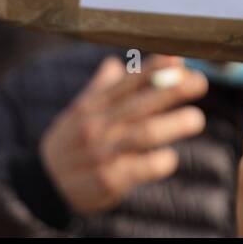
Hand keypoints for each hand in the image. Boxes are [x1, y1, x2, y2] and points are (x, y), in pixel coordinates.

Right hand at [38, 54, 207, 214]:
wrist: (43, 184)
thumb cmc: (71, 140)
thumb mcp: (79, 111)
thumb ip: (102, 87)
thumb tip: (116, 62)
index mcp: (93, 106)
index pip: (127, 82)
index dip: (154, 69)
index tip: (179, 59)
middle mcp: (97, 126)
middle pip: (139, 105)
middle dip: (172, 92)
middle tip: (200, 83)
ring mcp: (101, 153)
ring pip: (141, 135)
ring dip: (171, 125)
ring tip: (196, 119)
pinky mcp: (107, 180)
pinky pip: (138, 169)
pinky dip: (157, 163)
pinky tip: (171, 158)